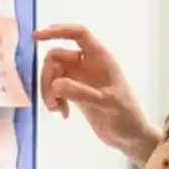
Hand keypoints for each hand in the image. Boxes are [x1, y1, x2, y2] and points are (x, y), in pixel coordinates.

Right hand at [33, 23, 159, 162]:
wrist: (131, 137)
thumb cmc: (127, 116)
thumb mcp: (107, 103)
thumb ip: (81, 92)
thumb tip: (55, 84)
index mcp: (100, 58)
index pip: (78, 34)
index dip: (58, 30)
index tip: (37, 37)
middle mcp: (89, 64)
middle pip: (58, 57)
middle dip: (48, 76)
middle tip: (50, 100)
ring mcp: (81, 78)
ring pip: (54, 73)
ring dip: (49, 90)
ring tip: (55, 109)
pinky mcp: (76, 93)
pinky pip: (56, 89)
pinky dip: (55, 99)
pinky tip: (63, 113)